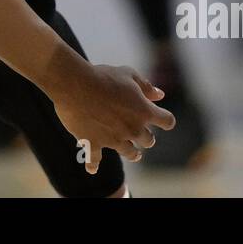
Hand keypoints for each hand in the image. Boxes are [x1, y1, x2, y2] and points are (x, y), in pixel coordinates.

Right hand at [51, 64, 174, 175]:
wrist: (76, 85)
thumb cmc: (103, 76)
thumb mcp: (128, 74)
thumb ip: (146, 86)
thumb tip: (160, 95)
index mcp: (143, 111)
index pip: (167, 121)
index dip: (165, 119)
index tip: (162, 118)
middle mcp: (132, 129)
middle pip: (149, 140)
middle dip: (146, 136)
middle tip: (142, 134)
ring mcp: (114, 139)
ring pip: (130, 153)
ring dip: (133, 153)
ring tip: (134, 154)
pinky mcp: (94, 144)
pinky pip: (94, 159)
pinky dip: (93, 164)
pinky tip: (92, 169)